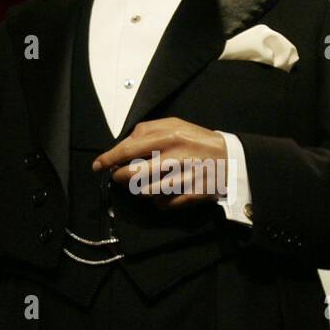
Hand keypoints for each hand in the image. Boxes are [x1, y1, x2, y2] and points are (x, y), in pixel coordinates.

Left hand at [92, 118, 228, 208]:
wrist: (231, 158)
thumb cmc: (197, 140)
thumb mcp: (174, 125)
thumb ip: (148, 130)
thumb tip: (123, 145)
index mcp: (169, 136)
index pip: (129, 149)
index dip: (109, 159)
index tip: (98, 166)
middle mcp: (176, 156)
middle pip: (133, 175)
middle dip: (120, 178)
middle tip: (119, 177)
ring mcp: (185, 178)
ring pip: (145, 193)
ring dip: (138, 191)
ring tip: (142, 184)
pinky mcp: (193, 195)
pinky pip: (163, 204)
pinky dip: (157, 202)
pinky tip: (161, 194)